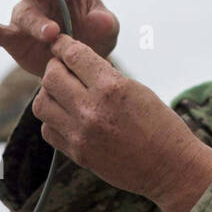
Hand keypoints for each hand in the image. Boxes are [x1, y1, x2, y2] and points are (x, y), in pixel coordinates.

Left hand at [34, 34, 211, 211]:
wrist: (169, 168)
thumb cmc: (161, 125)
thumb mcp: (137, 90)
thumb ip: (106, 77)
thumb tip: (81, 64)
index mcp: (112, 87)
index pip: (74, 56)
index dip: (63, 44)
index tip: (60, 43)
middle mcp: (91, 109)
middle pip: (51, 77)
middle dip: (55, 67)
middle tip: (62, 68)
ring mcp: (81, 134)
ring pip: (42, 104)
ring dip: (50, 94)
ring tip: (63, 93)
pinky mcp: (77, 153)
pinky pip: (49, 130)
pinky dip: (53, 119)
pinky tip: (68, 116)